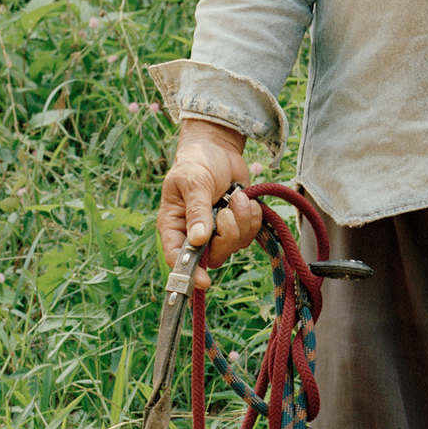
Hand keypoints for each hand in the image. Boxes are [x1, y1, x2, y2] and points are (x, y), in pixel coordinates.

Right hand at [157, 118, 261, 269]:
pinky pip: (250, 234)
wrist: (218, 148)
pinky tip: (246, 199)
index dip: (189, 273)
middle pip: (213, 256)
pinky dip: (253, 216)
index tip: (204, 280)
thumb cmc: (197, 162)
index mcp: (174, 225)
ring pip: (235, 246)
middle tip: (227, 211)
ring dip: (242, 220)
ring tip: (237, 196)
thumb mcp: (194, 182)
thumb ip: (197, 210)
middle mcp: (194, 234)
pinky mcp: (236, 225)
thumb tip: (198, 240)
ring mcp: (217, 232)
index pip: (177, 258)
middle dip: (227, 235)